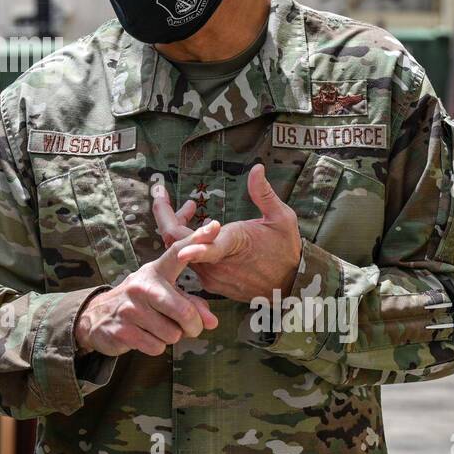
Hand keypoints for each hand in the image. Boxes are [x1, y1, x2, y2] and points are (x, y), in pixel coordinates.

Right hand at [73, 224, 220, 356]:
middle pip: (184, 312)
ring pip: (172, 334)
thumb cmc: (140, 303)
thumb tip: (212, 322)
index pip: (177, 253)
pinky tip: (145, 336)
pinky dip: (156, 346)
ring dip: (172, 337)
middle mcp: (142, 285)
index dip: (196, 241)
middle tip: (189, 328)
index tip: (215, 227)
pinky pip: (157, 347)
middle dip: (193, 326)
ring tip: (159, 328)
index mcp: (155, 271)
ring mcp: (130, 308)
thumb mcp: (163, 295)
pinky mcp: (123, 330)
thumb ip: (191, 305)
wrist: (98, 317)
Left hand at [153, 164, 300, 302]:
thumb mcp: (282, 218)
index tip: (171, 226)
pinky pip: (191, 262)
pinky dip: (189, 243)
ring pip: (182, 252)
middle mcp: (218, 264)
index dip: (186, 235)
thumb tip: (257, 168)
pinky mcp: (212, 283)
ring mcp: (213, 276)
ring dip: (179, 228)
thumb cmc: (286, 249)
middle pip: (178, 243)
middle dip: (167, 216)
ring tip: (190, 208)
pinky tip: (202, 229)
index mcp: (234, 244)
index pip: (206, 244)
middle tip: (163, 195)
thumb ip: (263, 193)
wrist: (290, 286)